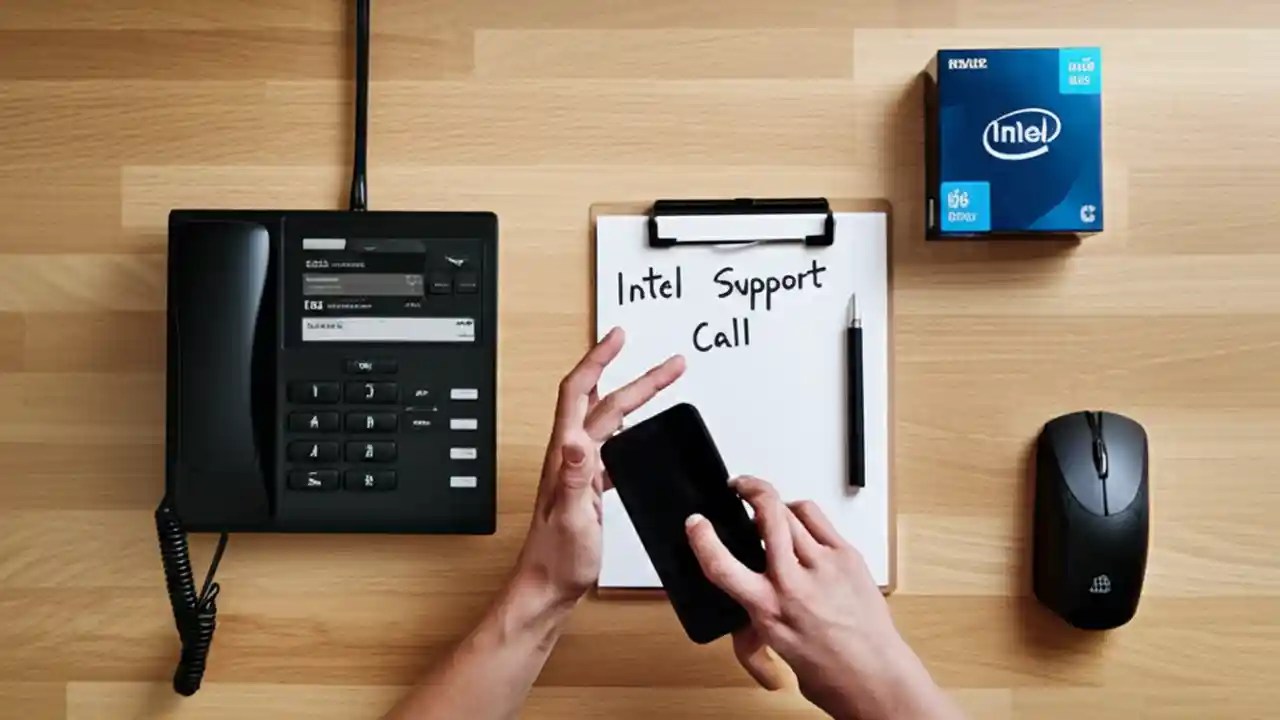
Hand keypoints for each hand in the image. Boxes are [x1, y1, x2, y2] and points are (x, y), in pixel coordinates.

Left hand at [514, 327, 684, 606]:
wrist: (548, 588)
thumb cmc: (556, 560)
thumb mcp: (570, 519)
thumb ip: (573, 478)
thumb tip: (576, 439)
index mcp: (566, 455)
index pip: (580, 393)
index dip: (598, 360)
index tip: (618, 338)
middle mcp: (571, 456)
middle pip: (604, 402)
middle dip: (636, 377)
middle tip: (670, 365)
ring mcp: (579, 471)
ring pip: (608, 421)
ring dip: (633, 399)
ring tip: (658, 385)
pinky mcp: (588, 488)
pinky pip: (612, 447)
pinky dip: (630, 432)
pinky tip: (642, 438)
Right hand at [685, 477, 962, 719]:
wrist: (873, 675)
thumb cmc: (827, 667)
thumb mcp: (773, 644)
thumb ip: (752, 619)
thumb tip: (740, 609)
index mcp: (768, 607)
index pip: (722, 565)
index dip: (703, 539)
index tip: (695, 523)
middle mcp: (794, 581)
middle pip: (768, 514)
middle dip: (749, 488)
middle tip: (738, 486)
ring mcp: (824, 564)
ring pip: (793, 511)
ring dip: (775, 502)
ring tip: (768, 504)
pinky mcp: (847, 556)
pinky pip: (818, 518)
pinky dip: (802, 513)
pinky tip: (799, 521)